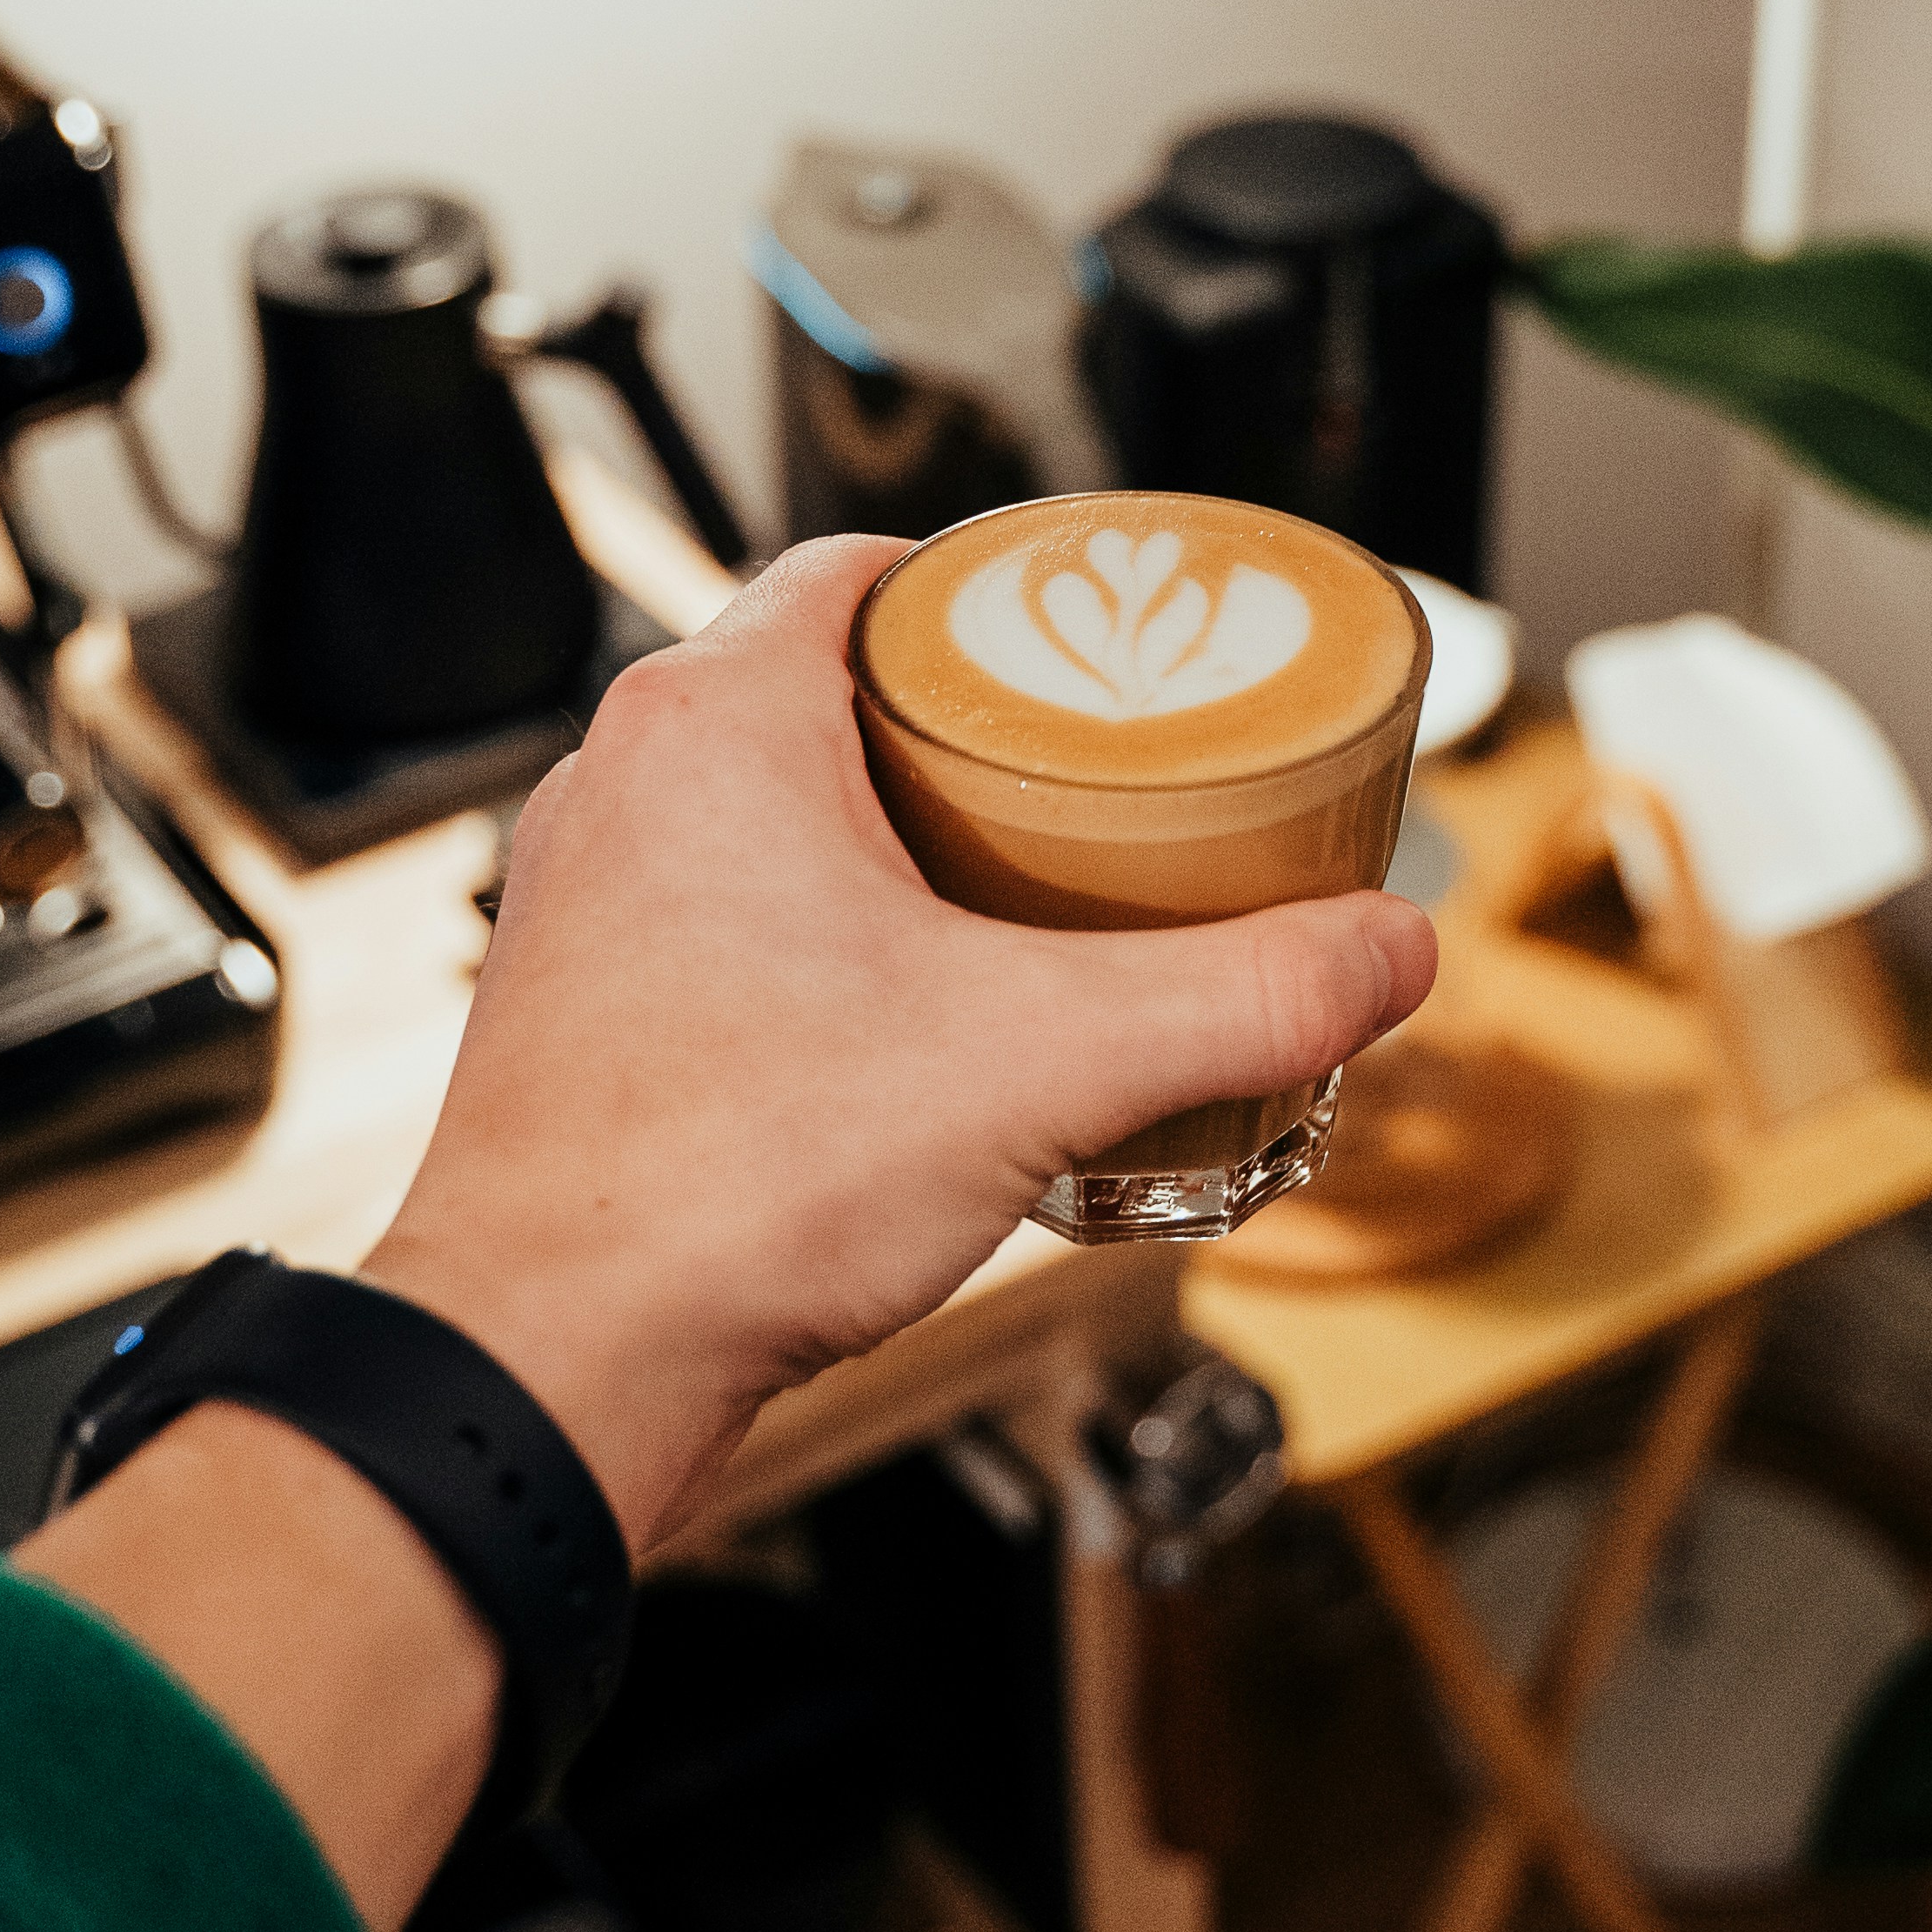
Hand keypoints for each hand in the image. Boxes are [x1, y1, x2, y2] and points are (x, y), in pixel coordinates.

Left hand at [362, 533, 1436, 1550]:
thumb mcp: (1046, 1064)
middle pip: (832, 691)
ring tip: (1031, 910)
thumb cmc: (719, 1184)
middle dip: (974, 734)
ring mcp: (587, 902)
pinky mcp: (583, 1014)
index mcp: (715, 721)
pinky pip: (724, 922)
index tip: (1093, 644)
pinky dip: (826, 945)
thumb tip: (1386, 953)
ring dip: (899, 848)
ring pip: (773, 815)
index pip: (866, 568)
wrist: (545, 1363)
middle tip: (1101, 785)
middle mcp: (626, 785)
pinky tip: (915, 1028)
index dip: (995, 592)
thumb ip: (1241, 998)